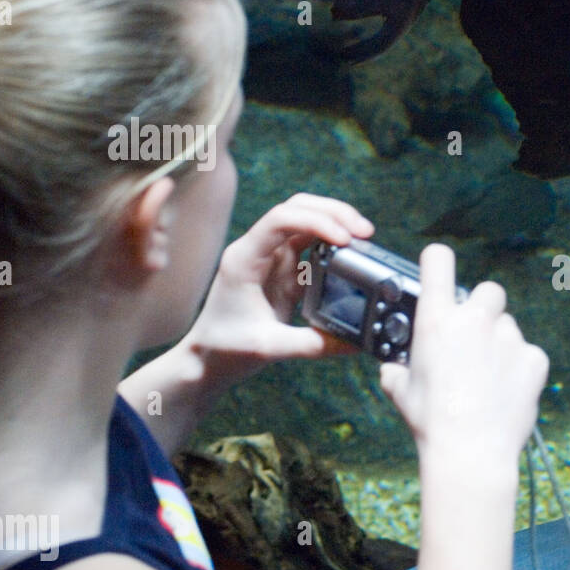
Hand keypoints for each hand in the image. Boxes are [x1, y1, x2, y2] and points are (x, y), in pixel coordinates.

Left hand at [181, 193, 373, 386]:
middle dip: (333, 213)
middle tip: (364, 231)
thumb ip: (313, 344)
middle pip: (297, 209)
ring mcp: (271, 260)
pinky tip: (351, 256)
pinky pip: (312, 247)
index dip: (317, 221)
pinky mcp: (284, 273)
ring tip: (363, 237)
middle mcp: (257, 251)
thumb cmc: (225, 350)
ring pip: (306, 223)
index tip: (346, 239)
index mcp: (245, 260)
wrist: (205, 360)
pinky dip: (333, 246)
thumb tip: (354, 343)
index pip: (281, 220)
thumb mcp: (269, 348)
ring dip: (336, 223)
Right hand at [379, 244, 548, 473]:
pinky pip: (529, 353)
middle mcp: (474, 320)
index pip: (438, 261)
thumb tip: (392, 372)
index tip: (440, 267)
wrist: (470, 451)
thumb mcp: (401, 394)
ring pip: (509, 326)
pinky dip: (521, 368)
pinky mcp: (534, 358)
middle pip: (488, 290)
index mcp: (436, 320)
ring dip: (501, 343)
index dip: (439, 261)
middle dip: (483, 308)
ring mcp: (508, 337)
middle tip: (474, 337)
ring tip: (488, 377)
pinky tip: (507, 391)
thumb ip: (397, 373)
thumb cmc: (432, 422)